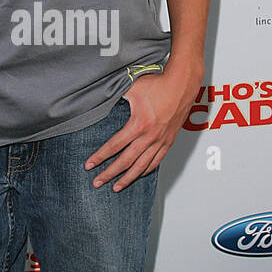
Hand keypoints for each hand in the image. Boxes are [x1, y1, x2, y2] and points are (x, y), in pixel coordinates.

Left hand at [84, 68, 201, 191]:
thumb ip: (116, 96)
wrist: (182, 84)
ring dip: (127, 178)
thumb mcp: (132, 89)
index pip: (114, 146)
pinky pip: (156, 161)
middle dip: (109, 173)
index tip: (89, 165)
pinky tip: (138, 175)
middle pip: (125, 161)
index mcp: (138, 125)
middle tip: (97, 182)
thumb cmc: (158, 84)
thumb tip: (100, 99)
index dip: (100, 157)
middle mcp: (150, 137)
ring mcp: (161, 141)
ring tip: (116, 187)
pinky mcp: (169, 141)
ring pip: (142, 166)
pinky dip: (145, 171)